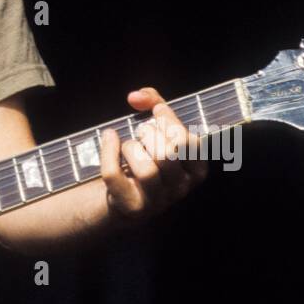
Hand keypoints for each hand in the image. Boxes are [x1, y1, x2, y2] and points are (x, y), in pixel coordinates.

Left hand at [99, 87, 207, 225]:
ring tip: (129, 144)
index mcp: (195, 169)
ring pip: (146, 171)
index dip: (170, 121)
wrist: (125, 192)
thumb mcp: (159, 127)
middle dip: (150, 134)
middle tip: (142, 131)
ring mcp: (157, 201)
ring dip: (131, 147)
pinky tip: (109, 138)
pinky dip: (108, 151)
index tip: (156, 111)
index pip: (190, 142)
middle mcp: (181, 187)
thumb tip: (135, 97)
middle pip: (168, 155)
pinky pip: (115, 175)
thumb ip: (154, 101)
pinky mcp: (132, 206)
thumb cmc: (148, 153)